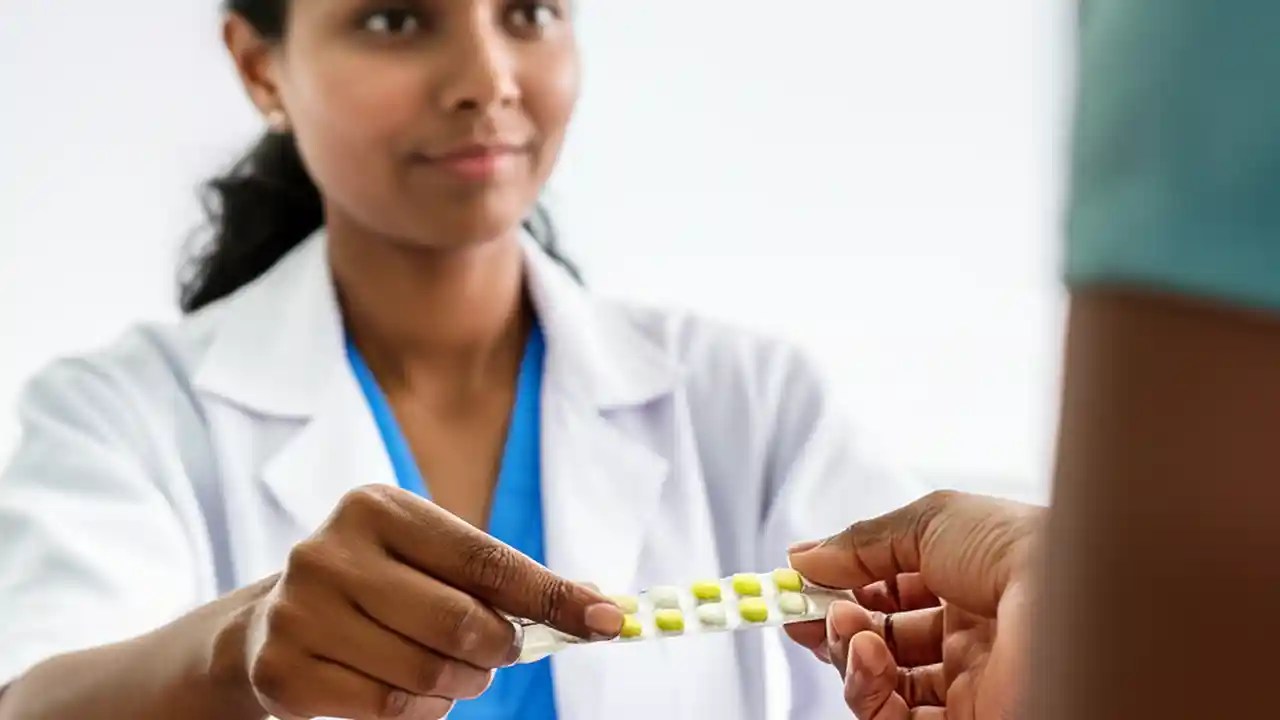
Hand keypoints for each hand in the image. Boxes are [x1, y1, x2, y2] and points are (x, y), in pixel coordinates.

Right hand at [223, 485, 623, 719]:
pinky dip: (423, 712)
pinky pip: (389, 710)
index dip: (553, 596)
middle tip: (498, 653)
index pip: (486, 560)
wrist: (271, 624)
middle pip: (462, 623)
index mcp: (376, 507)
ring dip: (463, 685)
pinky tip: (415, 694)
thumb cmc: (380, 586)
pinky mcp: (283, 671)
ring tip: (455, 673)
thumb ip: (507, 580)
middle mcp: (330, 551)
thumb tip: (599, 608)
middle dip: (500, 649)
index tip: (609, 622)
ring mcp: (298, 612)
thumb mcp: (433, 562)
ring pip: (429, 673)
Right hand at [785, 491, 1040, 718]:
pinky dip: (866, 689)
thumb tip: (805, 557)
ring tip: (845, 625)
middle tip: (801, 607)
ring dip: (847, 653)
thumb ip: (861, 543)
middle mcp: (972, 638)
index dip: (845, 586)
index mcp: (973, 583)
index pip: (894, 592)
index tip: (801, 581)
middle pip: (881, 641)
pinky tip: (868, 653)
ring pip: (880, 684)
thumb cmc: (1021, 549)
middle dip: (835, 622)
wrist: (1073, 603)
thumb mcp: (930, 521)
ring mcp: (968, 686)